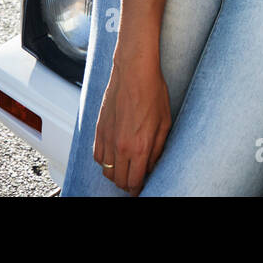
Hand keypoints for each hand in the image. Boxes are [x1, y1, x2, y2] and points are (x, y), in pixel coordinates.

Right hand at [93, 56, 171, 193]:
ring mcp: (107, 138)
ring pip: (106, 170)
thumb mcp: (165, 123)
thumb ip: (157, 149)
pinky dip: (104, 161)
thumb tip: (151, 166)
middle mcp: (120, 146)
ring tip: (126, 169)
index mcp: (140, 147)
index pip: (134, 181)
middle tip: (135, 180)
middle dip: (127, 184)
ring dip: (116, 174)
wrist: (134, 72)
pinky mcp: (98, 130)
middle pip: (119, 180)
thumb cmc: (153, 93)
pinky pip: (97, 156)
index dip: (137, 190)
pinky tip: (114, 156)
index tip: (140, 190)